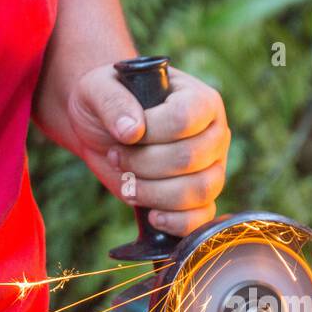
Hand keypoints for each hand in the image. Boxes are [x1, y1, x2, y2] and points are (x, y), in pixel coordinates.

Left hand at [61, 64, 229, 236]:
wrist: (102, 131)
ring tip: (127, 185)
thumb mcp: (97, 89)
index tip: (123, 134)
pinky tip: (151, 216)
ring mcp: (212, 168)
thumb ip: (112, 102)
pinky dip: (176, 221)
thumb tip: (132, 131)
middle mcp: (214, 134)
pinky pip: (203, 218)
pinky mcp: (201, 198)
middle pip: (189, 158)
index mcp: (200, 100)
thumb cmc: (106, 103)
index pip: (184, 119)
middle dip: (143, 164)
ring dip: (154, 193)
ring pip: (199, 191)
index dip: (150, 132)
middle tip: (117, 157)